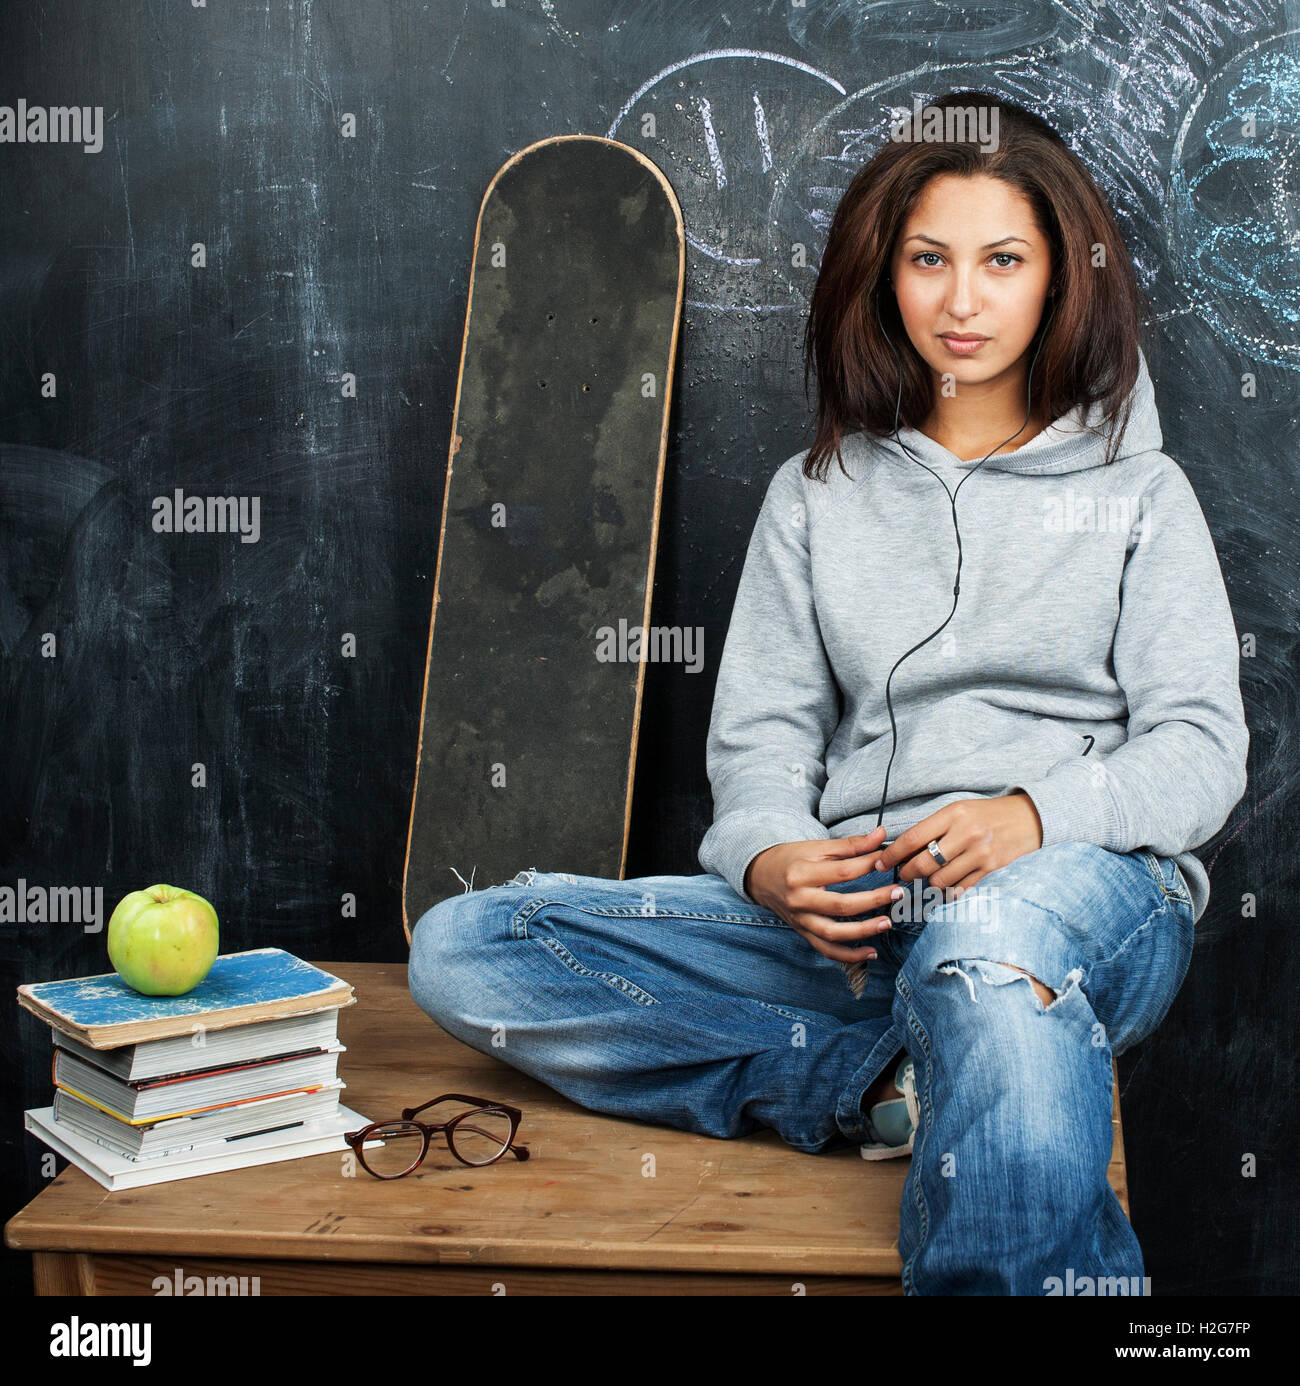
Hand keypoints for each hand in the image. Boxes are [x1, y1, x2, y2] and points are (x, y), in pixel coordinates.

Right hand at [744, 825, 902, 964]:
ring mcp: (800, 920)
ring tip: (887, 922)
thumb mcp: (816, 847)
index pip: (842, 872)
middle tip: (897, 892)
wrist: (759, 877)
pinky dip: (848, 956)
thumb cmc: (790, 859)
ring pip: (834, 933)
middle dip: (873, 900)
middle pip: (841, 905)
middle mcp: (799, 900)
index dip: (868, 865)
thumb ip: (850, 845)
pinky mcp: (803, 932)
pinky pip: (826, 949)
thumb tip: (881, 835)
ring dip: (863, 931)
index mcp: (801, 874)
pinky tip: (870, 952)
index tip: (888, 860)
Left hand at [870, 793, 1042, 898]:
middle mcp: (966, 833)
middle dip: (906, 873)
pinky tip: (947, 887)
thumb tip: (903, 850)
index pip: (912, 838)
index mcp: (953, 814)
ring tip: (927, 880)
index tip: (880, 863)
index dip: (891, 855)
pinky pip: (962, 888)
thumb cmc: (988, 814)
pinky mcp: (993, 870)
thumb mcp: (959, 811)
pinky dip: (950, 891)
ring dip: (929, 885)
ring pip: (940, 881)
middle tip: (903, 875)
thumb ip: (933, 828)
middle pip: (923, 864)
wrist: (1030, 818)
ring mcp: (980, 854)